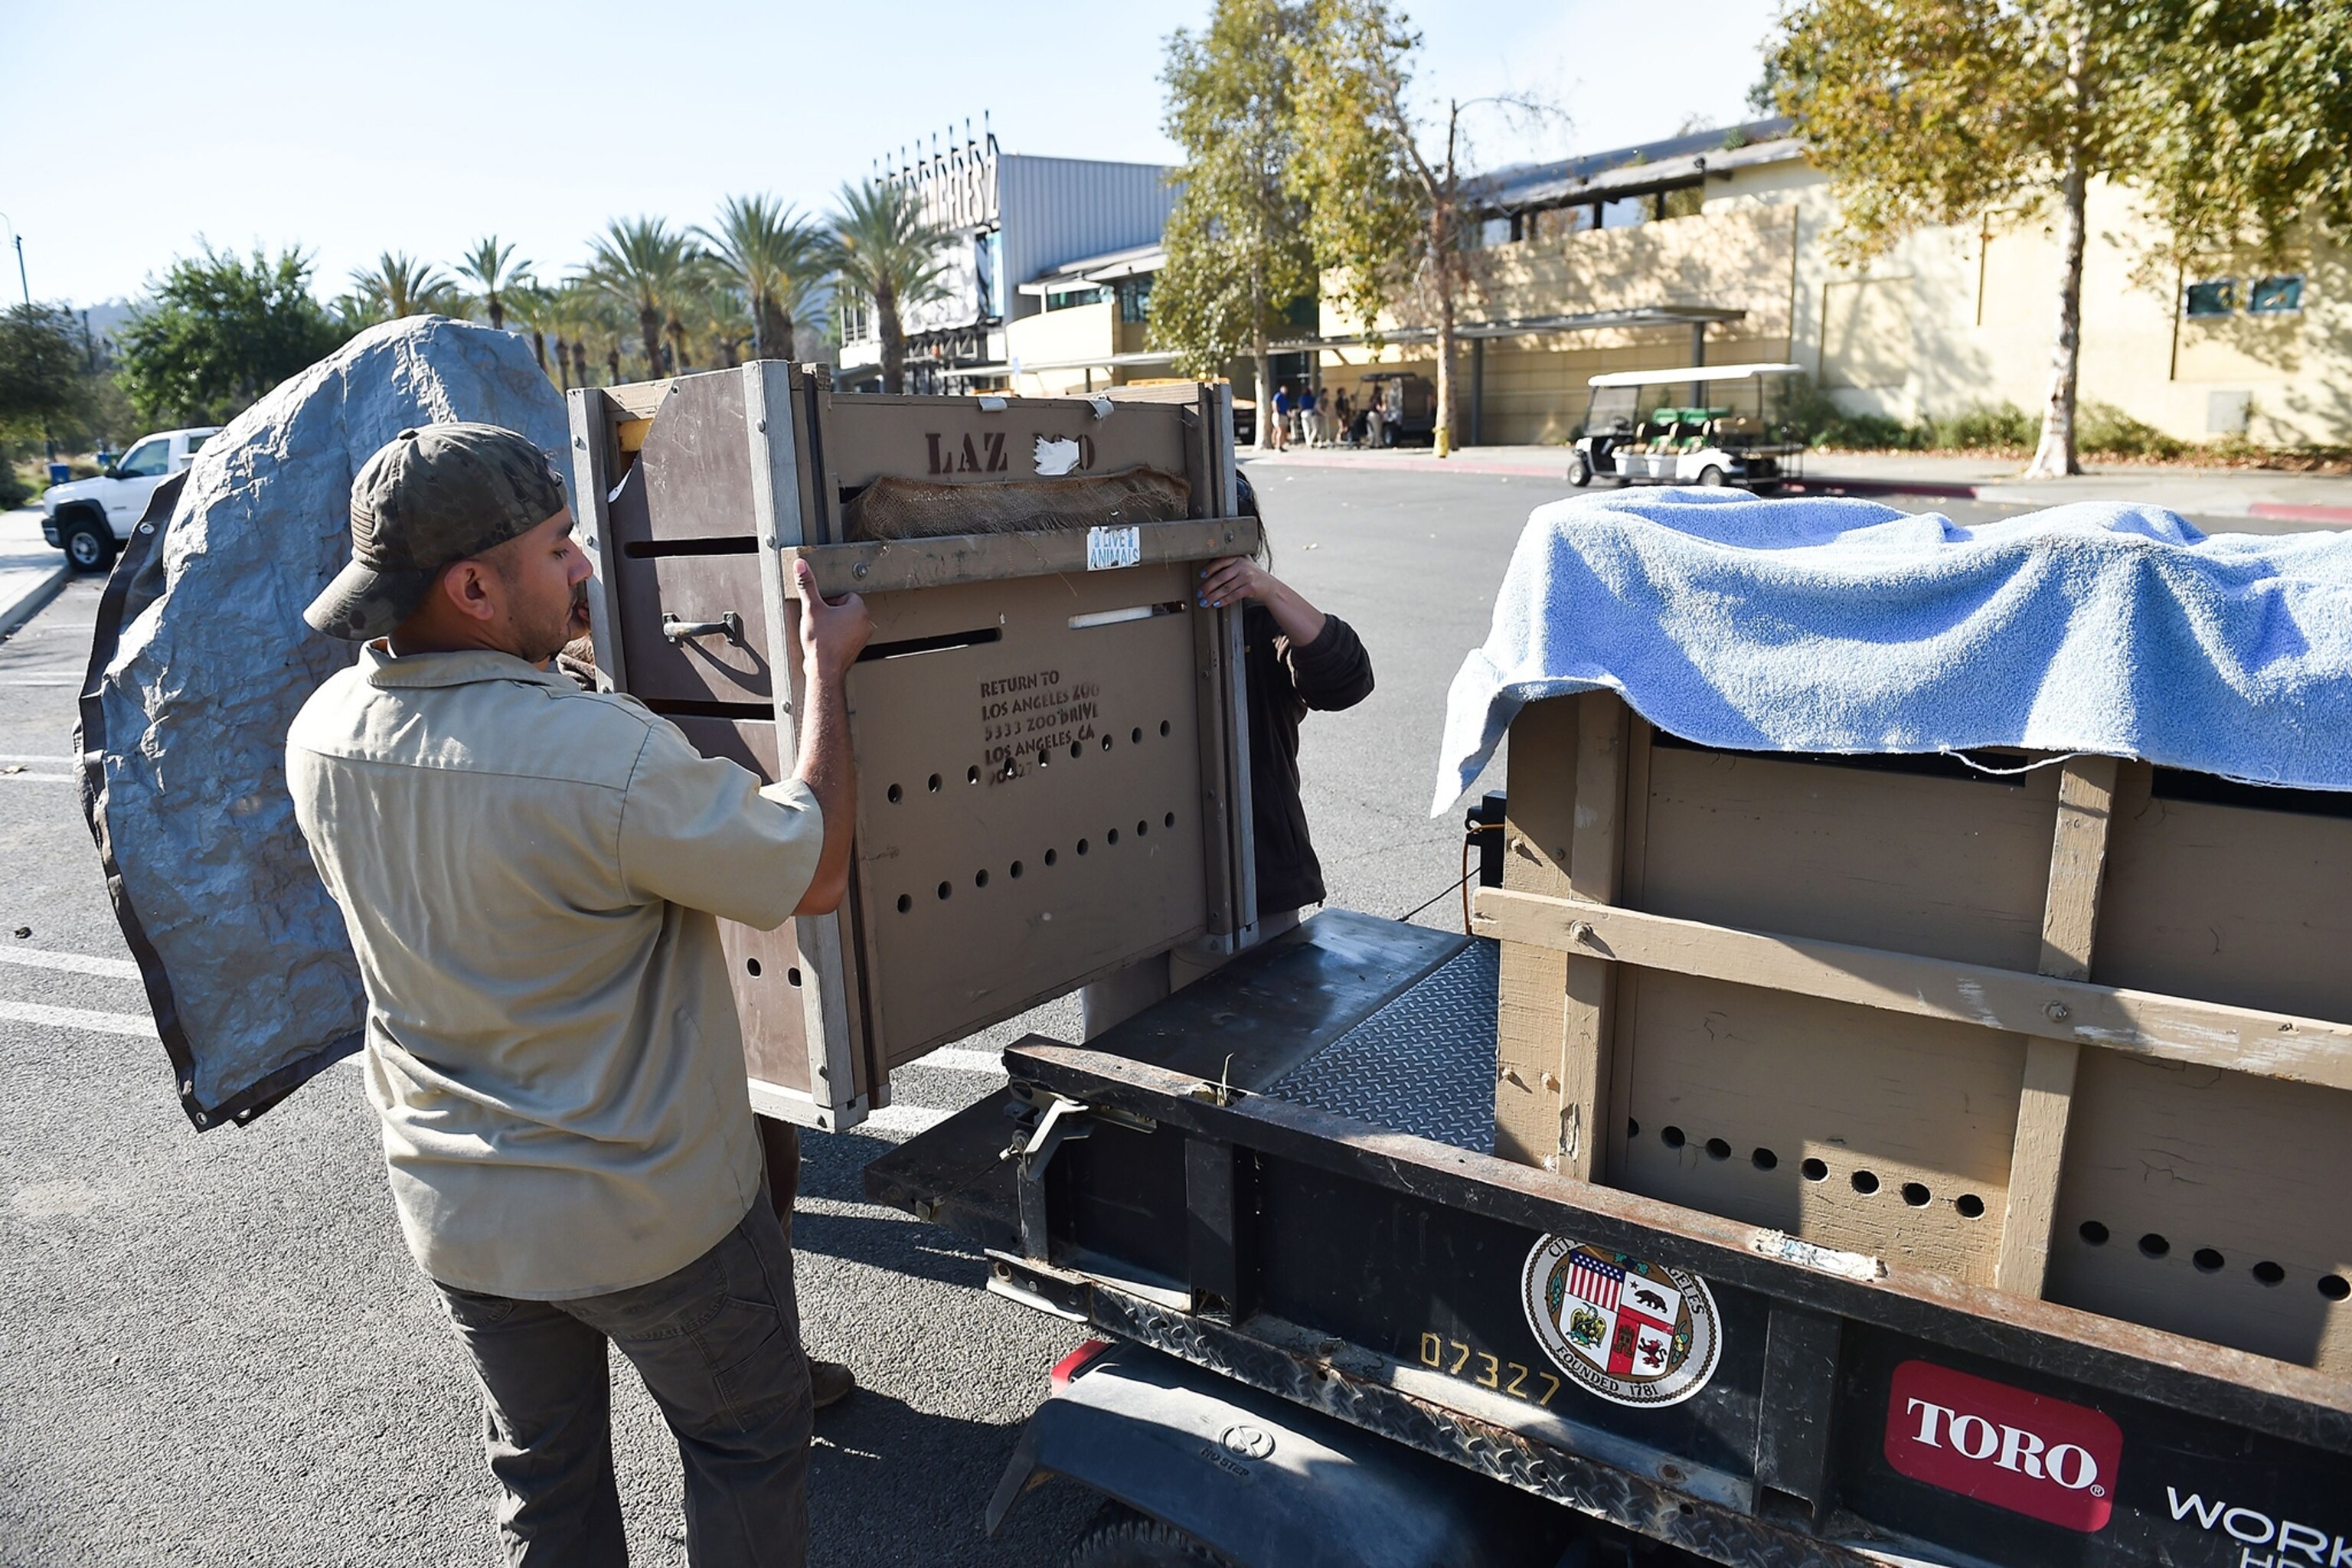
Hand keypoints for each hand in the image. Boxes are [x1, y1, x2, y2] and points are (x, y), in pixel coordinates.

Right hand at [794, 559, 869, 680]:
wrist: (824, 670)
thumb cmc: (821, 643)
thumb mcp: (811, 608)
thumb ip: (807, 585)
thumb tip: (802, 567)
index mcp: (859, 610)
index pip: (845, 595)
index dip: (830, 600)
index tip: (821, 608)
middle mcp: (865, 623)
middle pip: (845, 608)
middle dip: (832, 612)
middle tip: (820, 620)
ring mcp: (862, 637)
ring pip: (845, 622)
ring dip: (833, 624)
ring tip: (822, 632)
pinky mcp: (856, 648)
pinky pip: (845, 635)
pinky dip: (836, 636)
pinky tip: (825, 641)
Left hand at [1197, 556, 1272, 609]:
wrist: (1270, 587)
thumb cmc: (1253, 577)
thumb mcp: (1244, 566)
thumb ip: (1230, 565)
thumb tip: (1208, 574)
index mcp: (1239, 558)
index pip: (1221, 561)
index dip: (1209, 568)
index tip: (1201, 575)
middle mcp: (1243, 565)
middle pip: (1221, 577)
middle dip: (1208, 587)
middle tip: (1199, 593)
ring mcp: (1247, 576)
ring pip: (1225, 588)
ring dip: (1213, 596)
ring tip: (1204, 602)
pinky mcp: (1251, 588)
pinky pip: (1233, 595)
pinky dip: (1223, 601)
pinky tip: (1216, 604)